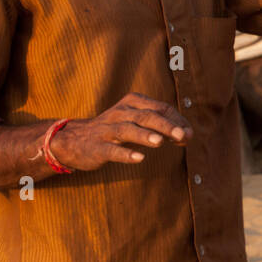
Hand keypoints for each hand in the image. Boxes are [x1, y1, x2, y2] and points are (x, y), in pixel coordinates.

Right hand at [49, 92, 192, 171]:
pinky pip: (112, 150)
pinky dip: (125, 154)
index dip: (176, 121)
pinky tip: (139, 158)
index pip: (160, 108)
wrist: (73, 140)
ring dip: (145, 135)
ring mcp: (107, 130)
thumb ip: (161, 127)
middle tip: (183, 135)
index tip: (189, 134)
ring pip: (128, 130)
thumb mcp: (136, 123)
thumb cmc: (114, 131)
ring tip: (160, 142)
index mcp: (132, 103)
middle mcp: (120, 113)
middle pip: (147, 117)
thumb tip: (187, 134)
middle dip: (166, 126)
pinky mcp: (97, 147)